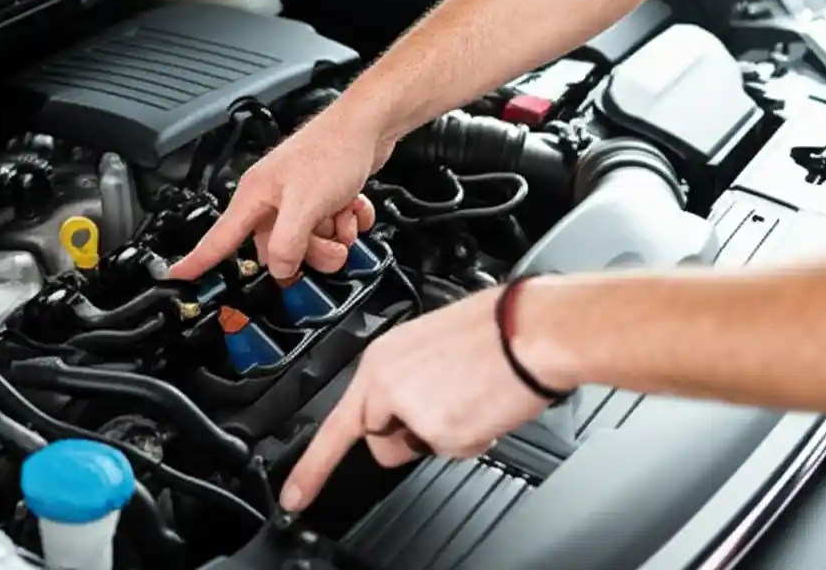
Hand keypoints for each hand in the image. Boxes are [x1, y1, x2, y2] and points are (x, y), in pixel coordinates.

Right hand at [168, 106, 391, 279]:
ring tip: (343, 218)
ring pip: (309, 243)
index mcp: (255, 197)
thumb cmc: (333, 149)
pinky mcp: (323, 198)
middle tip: (329, 242)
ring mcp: (298, 198)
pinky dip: (347, 223)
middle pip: (277, 250)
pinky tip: (353, 207)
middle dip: (309, 252)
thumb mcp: (305, 205)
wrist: (369, 125)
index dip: (197, 260)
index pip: (218, 238)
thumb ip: (286, 242)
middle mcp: (272, 198)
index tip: (177, 276)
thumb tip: (280, 270)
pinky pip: (332, 228)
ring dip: (333, 238)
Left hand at [278, 287, 565, 511]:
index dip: (312, 467)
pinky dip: (470, 437)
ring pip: (418, 448)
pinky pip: (452, 451)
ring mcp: (409, 408)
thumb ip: (403, 383)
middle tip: (447, 404)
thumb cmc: (493, 332)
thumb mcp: (429, 346)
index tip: (294, 495)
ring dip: (441, 435)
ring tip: (470, 395)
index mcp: (381, 360)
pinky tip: (483, 404)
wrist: (531, 330)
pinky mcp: (438, 429)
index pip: (337, 423)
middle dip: (410, 438)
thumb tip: (404, 412)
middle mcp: (385, 384)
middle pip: (381, 443)